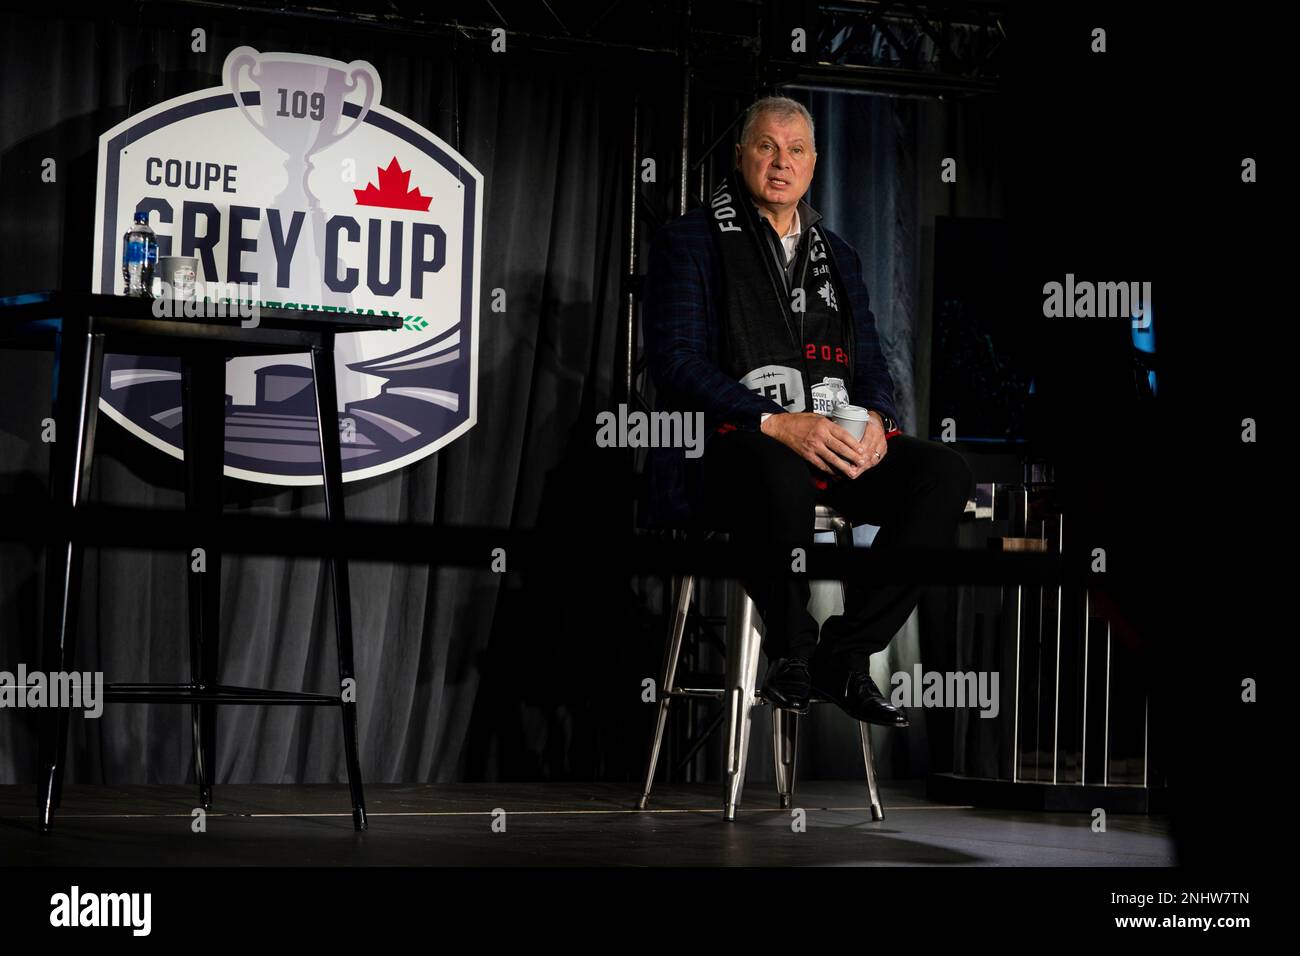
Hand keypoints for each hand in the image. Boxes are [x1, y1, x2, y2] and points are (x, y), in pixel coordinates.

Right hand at [761, 412, 883, 478]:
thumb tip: (842, 429)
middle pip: (840, 448)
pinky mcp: (807, 455)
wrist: (781, 427)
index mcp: (824, 424)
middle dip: (853, 456)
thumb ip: (829, 424)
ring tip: (852, 471)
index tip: (861, 449)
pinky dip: (830, 470)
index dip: (854, 443)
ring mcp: (813, 447)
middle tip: (862, 462)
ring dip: (844, 466)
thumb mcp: (817, 417)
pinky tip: (836, 473)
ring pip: (832, 459)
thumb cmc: (799, 420)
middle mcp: (820, 436)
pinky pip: (821, 464)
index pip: (844, 435)